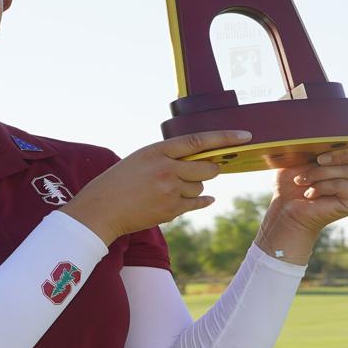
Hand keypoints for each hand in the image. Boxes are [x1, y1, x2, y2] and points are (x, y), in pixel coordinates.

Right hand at [59, 130, 246, 244]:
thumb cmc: (120, 181)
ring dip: (195, 186)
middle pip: (207, 167)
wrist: (102, 209)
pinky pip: (197, 203)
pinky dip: (202, 200)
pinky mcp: (171, 210)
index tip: (245, 136)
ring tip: (174, 187)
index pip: (198, 141)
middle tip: (207, 168)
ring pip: (200, 186)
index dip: (225, 137)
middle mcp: (166, 169)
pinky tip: (207, 198)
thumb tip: (199, 157)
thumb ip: (168, 155)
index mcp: (158, 151)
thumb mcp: (141, 158)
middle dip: (211, 167)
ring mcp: (170, 191)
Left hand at [264, 119, 347, 237]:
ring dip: (322, 172)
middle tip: (318, 158)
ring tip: (302, 178)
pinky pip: (345, 184)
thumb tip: (304, 109)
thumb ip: (316, 135)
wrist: (291, 209)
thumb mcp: (305, 151)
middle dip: (344, 153)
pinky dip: (323, 185)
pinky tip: (311, 192)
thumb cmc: (298, 177)